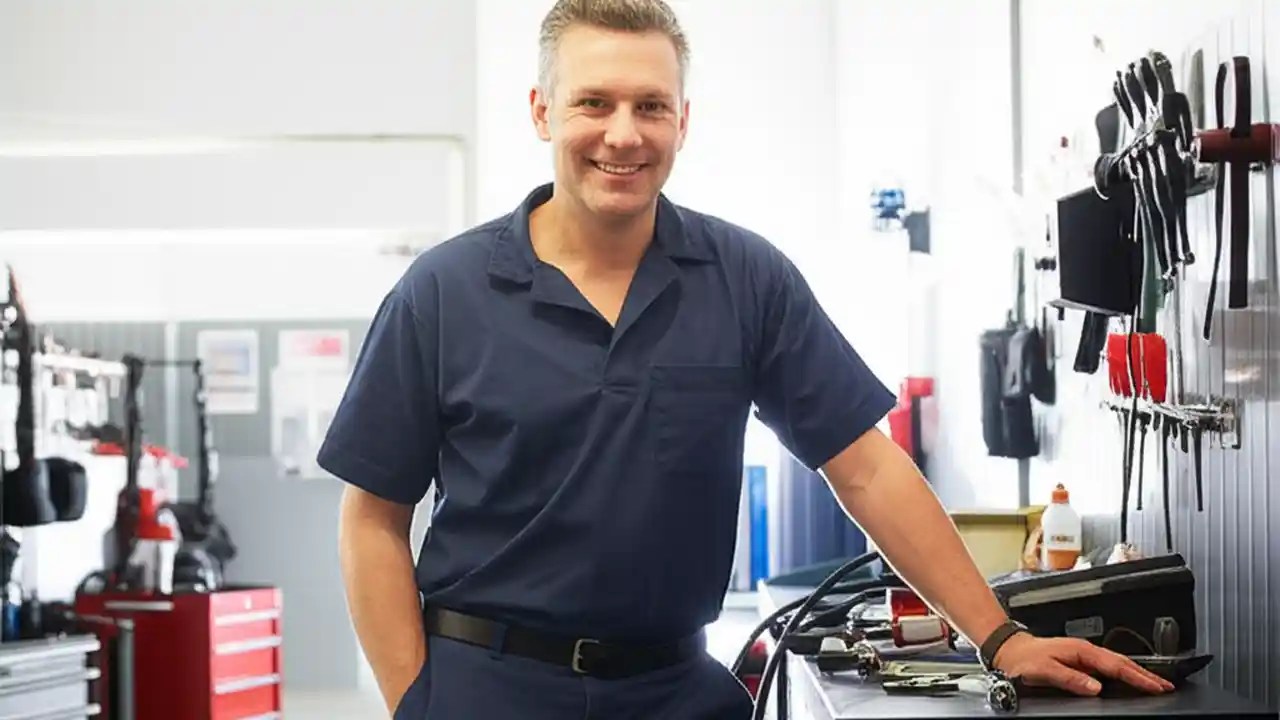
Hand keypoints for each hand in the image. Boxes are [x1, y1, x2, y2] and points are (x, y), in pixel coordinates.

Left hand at [993, 633, 1174, 695]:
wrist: (1010, 650)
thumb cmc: (1024, 660)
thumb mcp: (1044, 670)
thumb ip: (1070, 679)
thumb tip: (1095, 687)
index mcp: (1080, 651)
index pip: (1116, 666)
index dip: (1137, 677)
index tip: (1155, 686)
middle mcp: (1085, 650)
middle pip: (1122, 663)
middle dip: (1146, 674)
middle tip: (1166, 686)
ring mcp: (1084, 654)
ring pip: (1118, 663)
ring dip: (1138, 673)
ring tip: (1156, 683)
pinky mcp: (1081, 659)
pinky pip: (1109, 666)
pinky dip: (1124, 672)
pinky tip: (1130, 679)